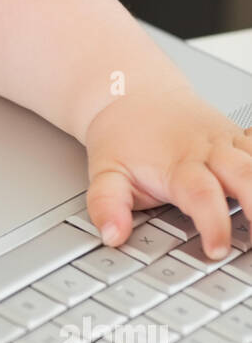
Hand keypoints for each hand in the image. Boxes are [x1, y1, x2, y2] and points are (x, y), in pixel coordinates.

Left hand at [84, 84, 251, 258]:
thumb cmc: (123, 136)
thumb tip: (112, 234)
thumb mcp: (104, 171)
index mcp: (177, 162)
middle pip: (246, 176)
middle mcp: (209, 150)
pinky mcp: (241, 139)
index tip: (217, 249)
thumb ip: (106, 205)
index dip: (213, 223)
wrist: (132, 93)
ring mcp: (229, 142)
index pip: (201, 195)